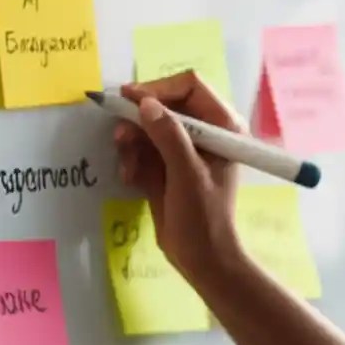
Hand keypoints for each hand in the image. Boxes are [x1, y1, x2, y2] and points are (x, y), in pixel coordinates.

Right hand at [113, 71, 244, 282]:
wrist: (201, 257)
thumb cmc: (203, 216)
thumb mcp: (186, 174)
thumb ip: (168, 136)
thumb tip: (147, 104)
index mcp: (222, 126)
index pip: (190, 86)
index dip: (158, 89)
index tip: (130, 100)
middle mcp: (205, 131)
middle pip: (164, 103)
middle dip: (140, 119)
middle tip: (121, 136)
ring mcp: (184, 148)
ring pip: (149, 126)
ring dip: (133, 142)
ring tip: (130, 167)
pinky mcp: (167, 165)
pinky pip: (143, 148)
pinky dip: (133, 159)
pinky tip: (132, 177)